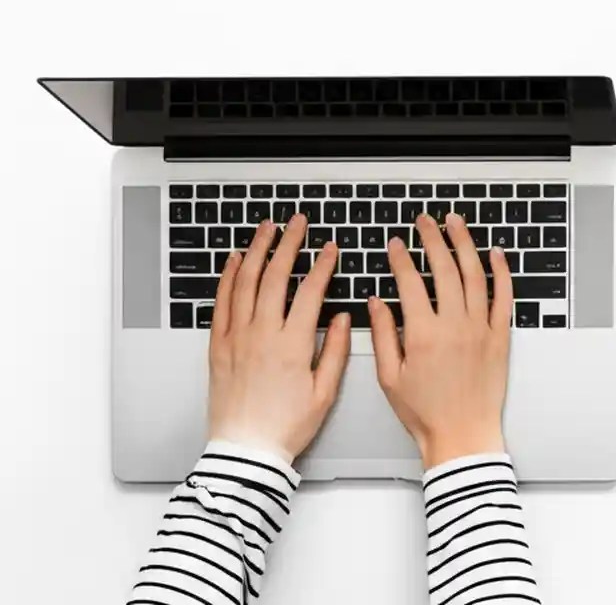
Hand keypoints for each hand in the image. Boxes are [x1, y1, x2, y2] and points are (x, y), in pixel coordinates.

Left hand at [207, 216, 351, 462]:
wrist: (246, 449)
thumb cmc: (286, 426)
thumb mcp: (324, 392)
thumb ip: (334, 350)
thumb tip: (341, 317)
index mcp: (292, 345)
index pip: (310, 291)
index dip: (322, 265)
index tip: (330, 248)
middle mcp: (261, 334)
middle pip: (274, 276)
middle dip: (288, 243)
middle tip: (297, 224)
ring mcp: (236, 337)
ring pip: (244, 281)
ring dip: (256, 250)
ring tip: (266, 229)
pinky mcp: (217, 346)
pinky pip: (221, 302)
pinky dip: (227, 277)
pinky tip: (234, 260)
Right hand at [370, 212, 514, 469]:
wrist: (463, 436)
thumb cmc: (425, 413)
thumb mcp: (390, 377)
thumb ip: (384, 334)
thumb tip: (377, 302)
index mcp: (424, 334)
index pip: (410, 282)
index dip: (400, 258)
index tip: (395, 244)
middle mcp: (455, 326)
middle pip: (444, 269)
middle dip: (432, 239)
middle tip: (425, 221)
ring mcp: (481, 329)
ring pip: (475, 275)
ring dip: (464, 244)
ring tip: (455, 224)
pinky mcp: (500, 338)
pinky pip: (504, 297)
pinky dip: (501, 272)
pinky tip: (495, 254)